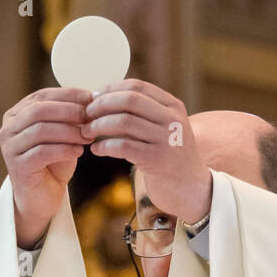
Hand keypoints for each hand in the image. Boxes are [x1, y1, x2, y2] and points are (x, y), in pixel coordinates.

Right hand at [0, 87, 92, 245]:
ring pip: (40, 130)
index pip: (42, 96)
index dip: (67, 94)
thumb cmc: (54, 164)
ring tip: (88, 137)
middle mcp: (8, 128)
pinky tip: (79, 152)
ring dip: (68, 132)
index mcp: (17, 114)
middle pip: (38, 110)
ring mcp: (9, 148)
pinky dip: (64, 149)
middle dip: (68, 111)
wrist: (43, 198)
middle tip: (90, 117)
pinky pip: (42, 152)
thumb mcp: (63, 135)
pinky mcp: (17, 167)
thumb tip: (90, 100)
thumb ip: (70, 118)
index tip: (90, 97)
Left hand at [82, 79, 211, 222]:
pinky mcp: (157, 160)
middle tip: (85, 115)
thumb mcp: (165, 129)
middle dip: (101, 105)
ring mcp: (167, 139)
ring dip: (98, 126)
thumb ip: (145, 113)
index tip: (93, 99)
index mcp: (173, 106)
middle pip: (129, 100)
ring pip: (123, 122)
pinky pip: (123, 146)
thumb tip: (104, 97)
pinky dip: (104, 146)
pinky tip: (97, 150)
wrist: (191, 190)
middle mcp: (172, 119)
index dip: (110, 90)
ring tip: (86, 133)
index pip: (136, 87)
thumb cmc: (170, 158)